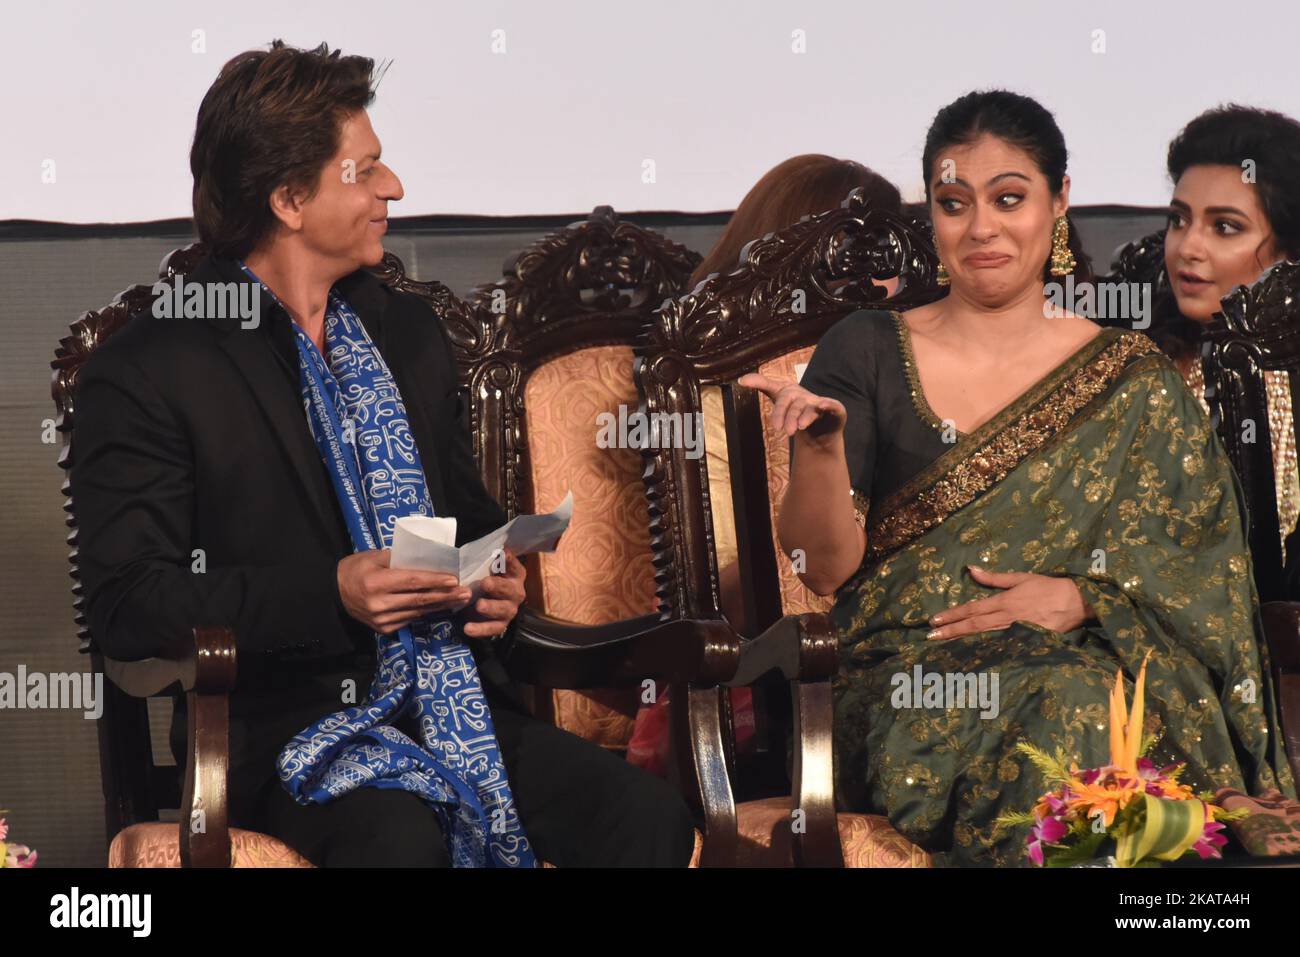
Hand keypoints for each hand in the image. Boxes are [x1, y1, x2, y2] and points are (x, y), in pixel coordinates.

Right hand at [337, 549, 470, 634]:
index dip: (434, 581)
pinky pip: (411, 618)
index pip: (411, 581)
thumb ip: (397, 558)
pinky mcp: (384, 629)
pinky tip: (442, 607)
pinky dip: (427, 612)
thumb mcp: (372, 556)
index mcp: (376, 582)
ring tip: (460, 599)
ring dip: (441, 605)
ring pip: (418, 611)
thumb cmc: (355, 569)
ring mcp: (382, 619)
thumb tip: (426, 559)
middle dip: (445, 596)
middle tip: (466, 592)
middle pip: (419, 599)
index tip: (453, 579)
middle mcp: (380, 603)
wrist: (334, 593)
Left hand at [460, 549, 526, 638]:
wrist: (488, 602)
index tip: (502, 554)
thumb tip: (490, 549)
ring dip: (491, 608)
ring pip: (503, 610)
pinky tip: (468, 628)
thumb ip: (488, 561)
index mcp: (515, 575)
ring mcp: (510, 609)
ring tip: (479, 606)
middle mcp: (516, 592)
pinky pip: (493, 628)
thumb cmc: (487, 579)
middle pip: (509, 589)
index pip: (514, 566)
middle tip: (485, 583)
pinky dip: (481, 629)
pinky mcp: (501, 624)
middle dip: (498, 586)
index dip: (509, 561)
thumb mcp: (488, 569)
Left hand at [736, 372, 846, 449]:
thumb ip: (762, 385)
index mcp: (788, 393)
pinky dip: (829, 405)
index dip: (758, 383)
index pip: (772, 390)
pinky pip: (832, 406)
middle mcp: (803, 396)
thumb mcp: (779, 398)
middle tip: (780, 429)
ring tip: (798, 427)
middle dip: (786, 415)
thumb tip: (741, 379)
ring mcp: (818, 402)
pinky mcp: (833, 409)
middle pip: (792, 404)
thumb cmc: (796, 409)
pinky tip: (824, 406)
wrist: (821, 426)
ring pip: (809, 409)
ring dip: (803, 417)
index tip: (742, 381)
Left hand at [925, 566, 1093, 640]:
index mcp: (1004, 602)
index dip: (953, 615)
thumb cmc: (1049, 587)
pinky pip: (1000, 645)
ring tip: (943, 642)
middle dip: (951, 630)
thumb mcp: (1021, 578)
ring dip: (962, 639)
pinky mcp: (1025, 642)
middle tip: (930, 636)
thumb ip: (996, 578)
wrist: (1078, 604)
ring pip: (984, 636)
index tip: (934, 620)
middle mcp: (1006, 618)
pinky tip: (969, 653)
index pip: (972, 609)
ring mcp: (1015, 632)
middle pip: (973, 625)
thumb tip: (972, 570)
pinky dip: (984, 649)